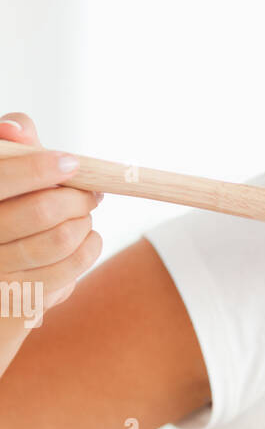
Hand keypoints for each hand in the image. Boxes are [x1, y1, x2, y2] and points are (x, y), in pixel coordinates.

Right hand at [0, 112, 102, 322]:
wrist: (5, 253)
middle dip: (77, 198)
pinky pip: (65, 275)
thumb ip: (10, 141)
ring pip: (58, 242)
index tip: (72, 163)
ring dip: (84, 224)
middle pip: (41, 211)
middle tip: (91, 193)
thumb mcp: (4, 165)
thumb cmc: (8, 196)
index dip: (40, 168)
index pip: (3, 178)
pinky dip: (87, 251)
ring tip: (86, 215)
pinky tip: (89, 238)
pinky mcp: (19, 297)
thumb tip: (19, 131)